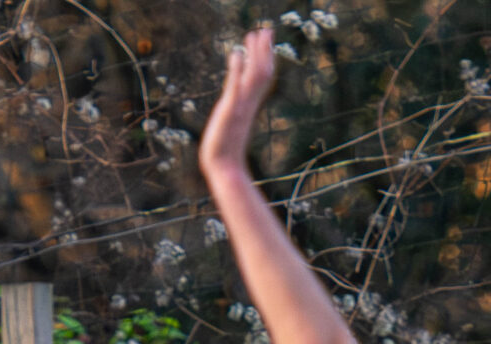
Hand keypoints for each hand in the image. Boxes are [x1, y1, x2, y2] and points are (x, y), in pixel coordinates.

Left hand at [198, 26, 279, 183]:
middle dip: (264, 51)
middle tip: (266, 29)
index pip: (263, 78)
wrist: (224, 169)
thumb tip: (235, 112)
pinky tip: (236, 54)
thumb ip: (234, 115)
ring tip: (254, 35)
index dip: (266, 58)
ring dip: (255, 55)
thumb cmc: (225, 153)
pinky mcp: (230, 112)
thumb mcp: (231, 127)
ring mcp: (241, 108)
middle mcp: (249, 104)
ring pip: (254, 77)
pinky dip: (237, 71)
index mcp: (250, 106)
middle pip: (263, 73)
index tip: (265, 40)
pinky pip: (236, 88)